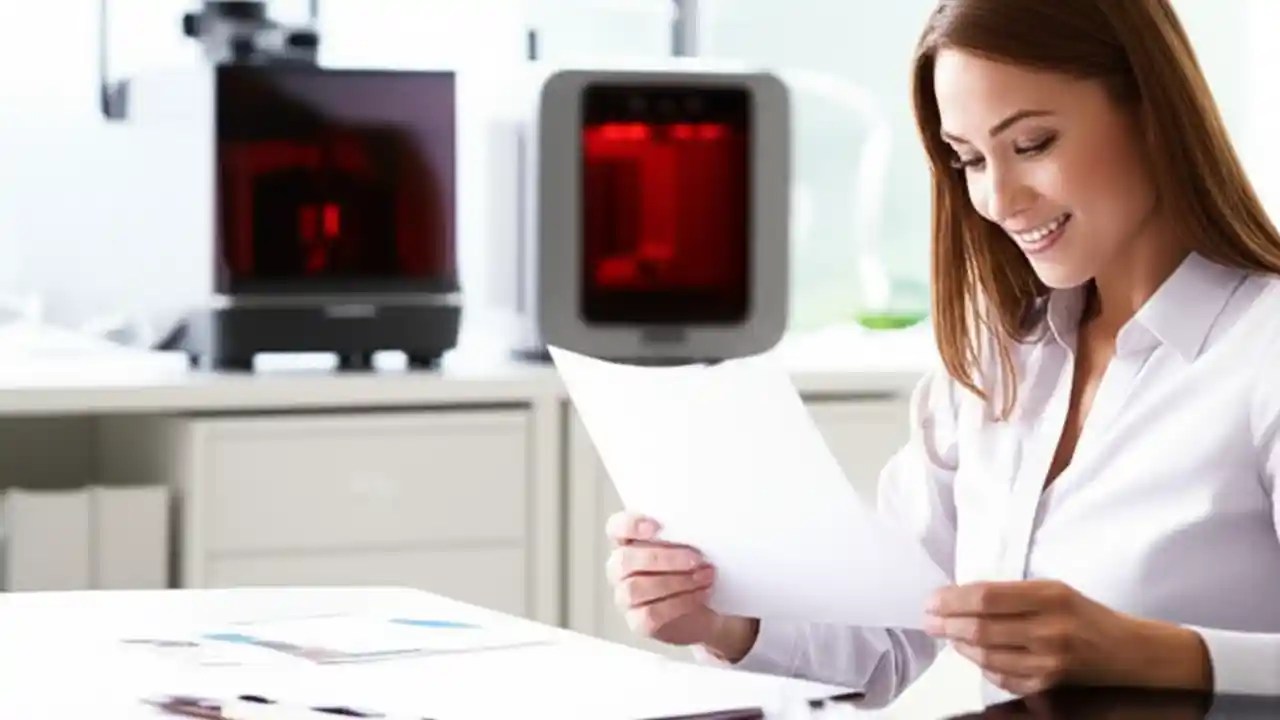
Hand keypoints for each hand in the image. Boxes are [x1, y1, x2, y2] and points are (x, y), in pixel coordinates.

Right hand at [605, 511, 719, 645]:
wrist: (708, 609)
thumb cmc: (693, 570)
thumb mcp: (689, 546)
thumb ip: (683, 533)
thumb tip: (695, 524)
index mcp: (628, 542)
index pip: (615, 528)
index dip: (630, 526)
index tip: (657, 527)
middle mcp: (620, 570)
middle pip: (625, 560)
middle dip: (664, 558)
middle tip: (696, 559)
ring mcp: (625, 598)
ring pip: (636, 589)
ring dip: (676, 582)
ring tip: (704, 577)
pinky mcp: (638, 622)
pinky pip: (649, 615)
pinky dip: (679, 604)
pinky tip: (700, 595)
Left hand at [925, 580, 1211, 696]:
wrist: (1130, 653)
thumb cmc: (1085, 615)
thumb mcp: (1053, 589)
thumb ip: (1012, 593)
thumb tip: (960, 597)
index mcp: (1050, 597)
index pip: (986, 598)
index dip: (951, 600)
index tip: (932, 600)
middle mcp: (1049, 631)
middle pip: (980, 629)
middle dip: (946, 624)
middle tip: (929, 620)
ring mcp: (1049, 663)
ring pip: (985, 656)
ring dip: (959, 645)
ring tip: (947, 634)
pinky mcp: (1048, 686)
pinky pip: (1001, 677)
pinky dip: (981, 665)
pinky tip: (973, 653)